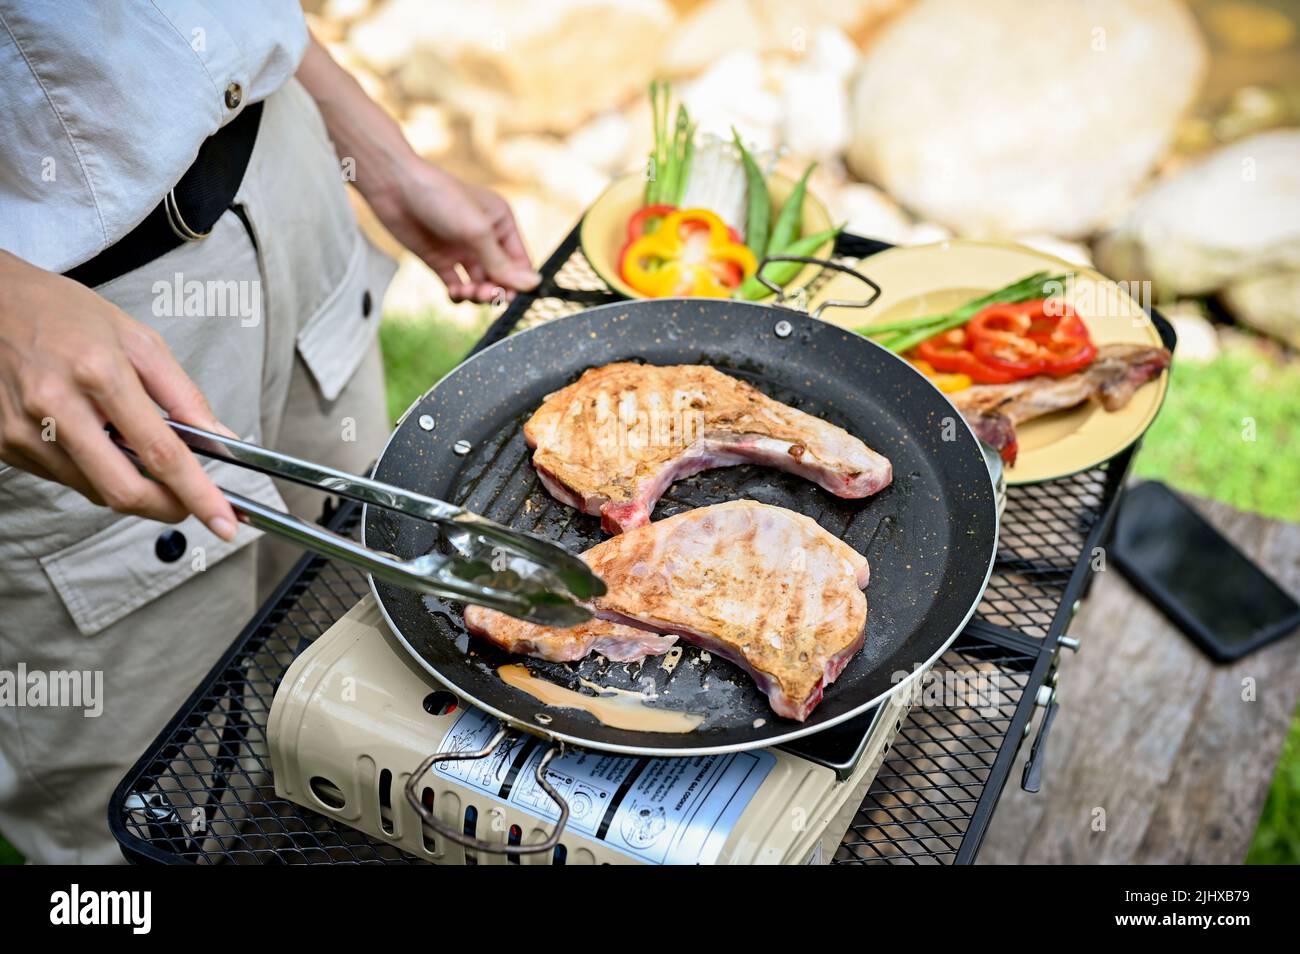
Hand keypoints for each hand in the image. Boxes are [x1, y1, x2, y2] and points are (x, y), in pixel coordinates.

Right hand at [0, 252, 238, 539]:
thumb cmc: (64, 313)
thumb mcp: (139, 340)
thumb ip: (183, 395)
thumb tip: (221, 439)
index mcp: (98, 373)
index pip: (160, 451)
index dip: (197, 494)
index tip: (224, 520)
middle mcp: (55, 406)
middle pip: (123, 490)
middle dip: (166, 507)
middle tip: (189, 503)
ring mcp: (23, 430)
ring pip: (95, 491)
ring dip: (129, 485)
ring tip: (132, 446)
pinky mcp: (5, 444)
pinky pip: (66, 478)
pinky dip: (94, 471)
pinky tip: (95, 439)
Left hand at [372, 163, 540, 302]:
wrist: (394, 186)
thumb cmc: (440, 197)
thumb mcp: (477, 231)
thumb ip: (502, 262)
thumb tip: (532, 284)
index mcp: (501, 224)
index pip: (519, 262)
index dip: (517, 282)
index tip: (509, 296)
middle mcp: (485, 238)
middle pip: (501, 277)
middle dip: (495, 290)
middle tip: (485, 294)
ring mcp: (462, 250)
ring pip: (480, 284)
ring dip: (477, 294)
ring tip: (466, 291)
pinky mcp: (441, 260)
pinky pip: (457, 286)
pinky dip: (458, 295)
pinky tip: (454, 292)